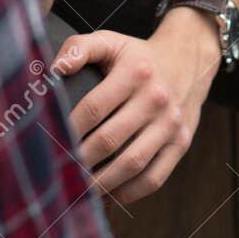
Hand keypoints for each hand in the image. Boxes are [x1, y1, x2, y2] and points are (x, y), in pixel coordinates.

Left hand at [53, 12, 221, 203]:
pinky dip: (129, 192)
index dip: (69, 128)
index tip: (50, 142)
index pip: (94, 107)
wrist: (188, 60)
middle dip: (80, 159)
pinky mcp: (181, 143)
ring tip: (78, 191)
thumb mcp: (111, 41)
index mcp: (135, 72)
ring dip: (102, 182)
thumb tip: (54, 69)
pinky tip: (108, 196)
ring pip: (132, 163)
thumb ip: (79, 48)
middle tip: (58, 171)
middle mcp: (156, 98)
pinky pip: (154, 177)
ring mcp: (171, 124)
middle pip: (110, 139)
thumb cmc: (138, 56)